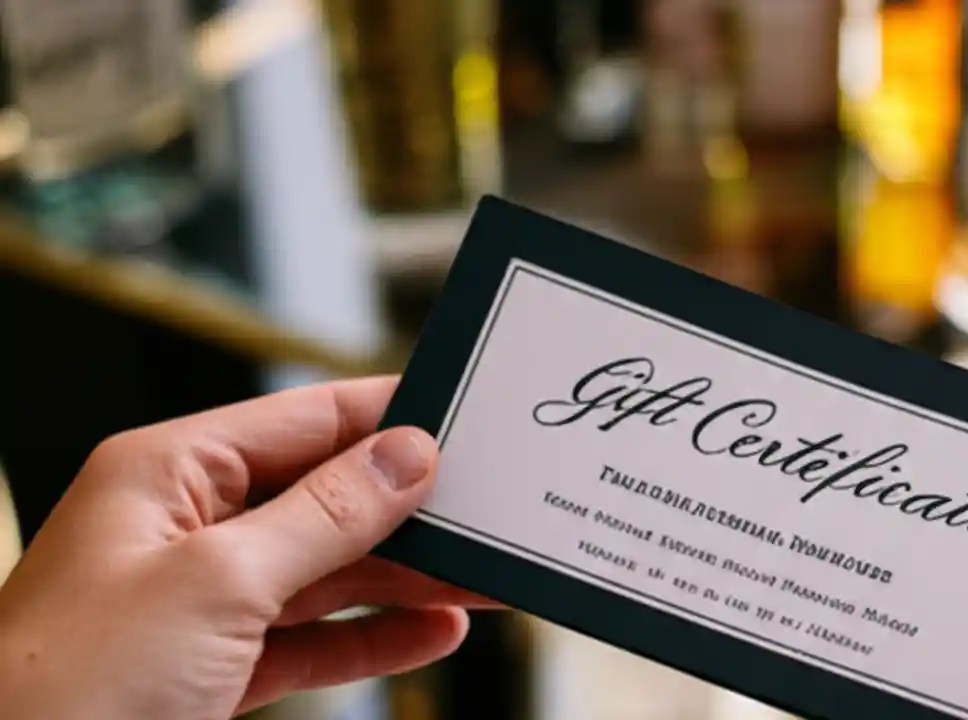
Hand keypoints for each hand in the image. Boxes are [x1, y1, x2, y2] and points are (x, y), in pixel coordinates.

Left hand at [0, 377, 489, 719]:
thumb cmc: (64, 688)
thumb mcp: (218, 581)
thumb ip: (325, 514)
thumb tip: (406, 455)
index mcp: (169, 473)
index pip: (304, 420)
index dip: (387, 417)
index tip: (463, 419)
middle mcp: (188, 526)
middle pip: (327, 499)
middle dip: (412, 509)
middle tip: (492, 510)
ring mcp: (203, 599)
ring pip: (330, 571)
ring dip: (409, 577)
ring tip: (484, 575)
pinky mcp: (216, 666)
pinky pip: (315, 636)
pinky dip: (375, 636)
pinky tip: (433, 630)